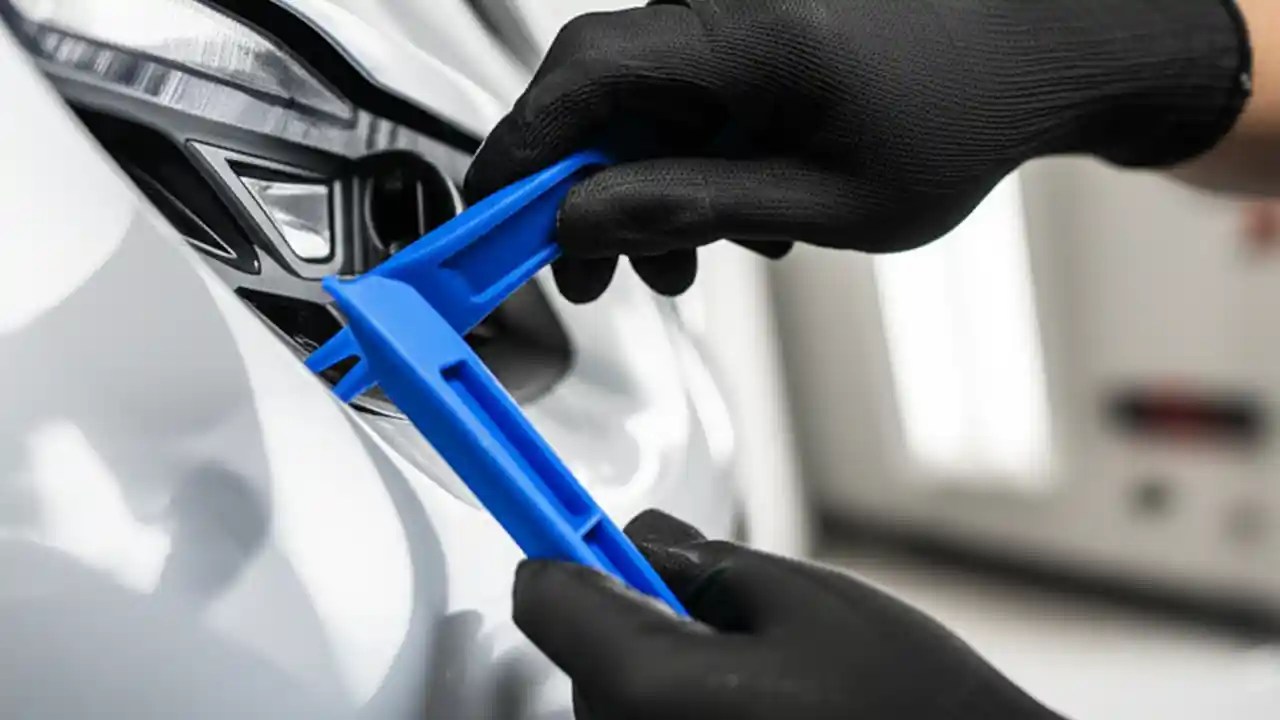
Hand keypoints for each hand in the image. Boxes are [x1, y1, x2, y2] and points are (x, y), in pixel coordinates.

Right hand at [466, 0, 1248, 301]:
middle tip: (599, 274)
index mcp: (740, 34)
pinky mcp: (754, 25)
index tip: (494, 217)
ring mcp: (739, 9)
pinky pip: (686, 89)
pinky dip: (690, 153)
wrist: (1038, 52)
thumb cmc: (957, 120)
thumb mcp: (819, 201)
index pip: (577, 78)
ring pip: (643, 102)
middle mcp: (725, 2)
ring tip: (693, 255)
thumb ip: (687, 208)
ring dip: (646, 184)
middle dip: (588, 194)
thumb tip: (579, 221)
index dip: (518, 151)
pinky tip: (736, 205)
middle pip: (599, 94)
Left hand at [513, 510, 1066, 719]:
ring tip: (774, 677)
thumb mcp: (805, 598)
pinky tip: (764, 712)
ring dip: (669, 664)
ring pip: (620, 696)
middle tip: (736, 613)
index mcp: (645, 688)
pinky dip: (687, 707)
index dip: (564, 542)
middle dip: (640, 612)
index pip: (543, 595)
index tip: (567, 512)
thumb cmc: (910, 707)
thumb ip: (701, 559)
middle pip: (582, 651)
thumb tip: (639, 538)